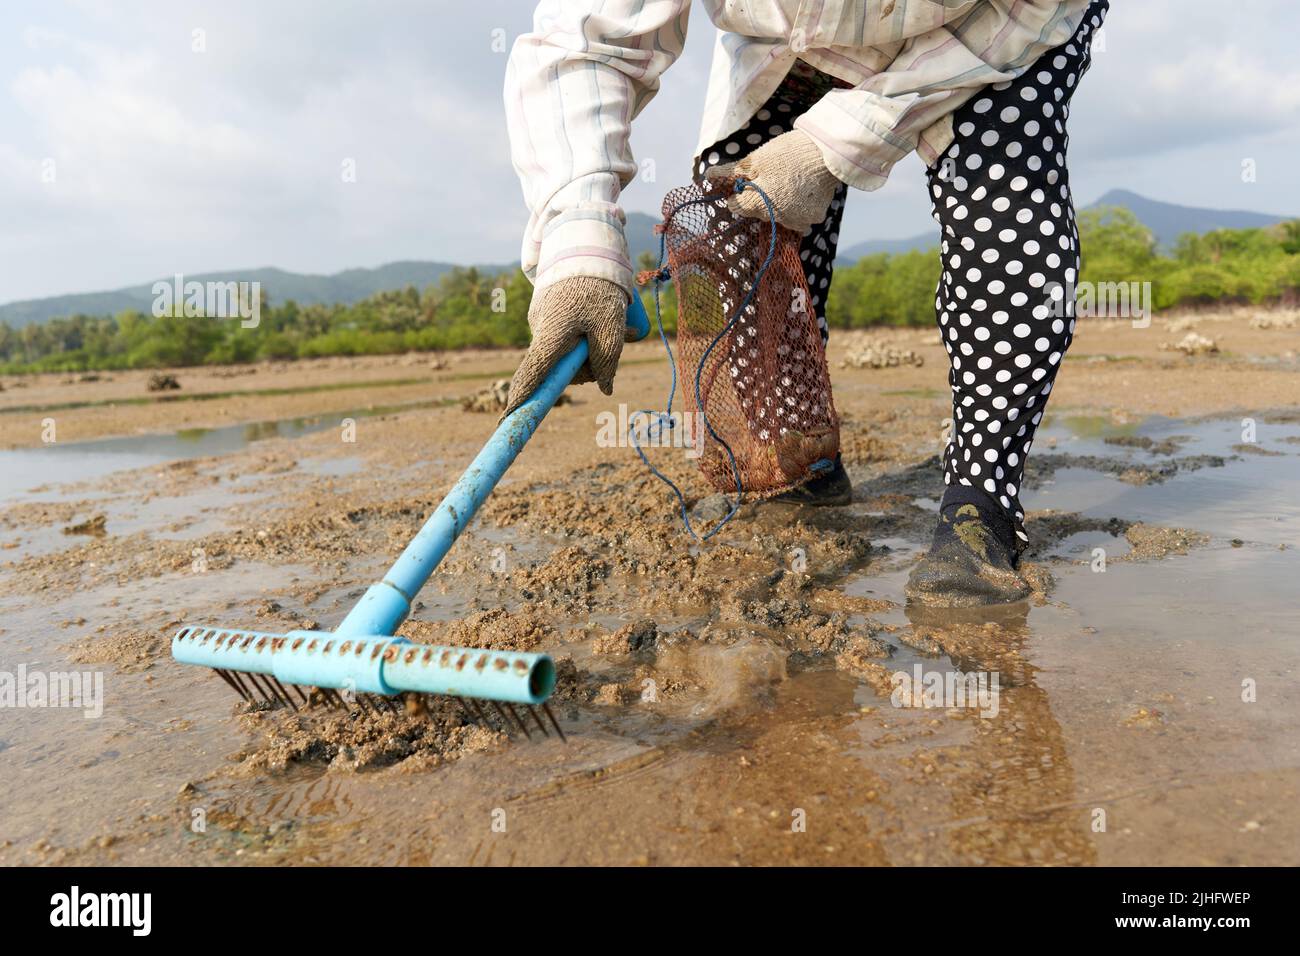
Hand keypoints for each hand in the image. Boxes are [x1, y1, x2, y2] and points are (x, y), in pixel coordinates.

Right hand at [503, 276, 629, 416]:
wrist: (586, 244)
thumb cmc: (599, 287)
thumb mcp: (611, 327)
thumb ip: (607, 360)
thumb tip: (605, 387)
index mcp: (550, 335)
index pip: (532, 375)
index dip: (522, 398)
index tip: (506, 420)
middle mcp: (539, 330)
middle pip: (560, 368)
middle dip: (589, 363)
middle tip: (619, 337)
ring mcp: (541, 321)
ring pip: (566, 352)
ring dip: (591, 345)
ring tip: (613, 321)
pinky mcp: (547, 314)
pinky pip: (566, 336)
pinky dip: (585, 332)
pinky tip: (601, 314)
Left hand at [705, 129, 840, 233]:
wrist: (829, 151)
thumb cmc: (788, 153)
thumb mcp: (756, 159)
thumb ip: (731, 172)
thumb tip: (707, 175)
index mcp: (759, 205)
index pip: (737, 207)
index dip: (739, 193)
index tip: (748, 180)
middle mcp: (778, 219)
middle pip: (759, 212)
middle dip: (761, 197)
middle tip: (773, 176)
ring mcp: (798, 221)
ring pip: (780, 216)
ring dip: (780, 204)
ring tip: (789, 182)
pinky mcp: (816, 218)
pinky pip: (800, 216)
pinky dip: (798, 206)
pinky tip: (803, 189)